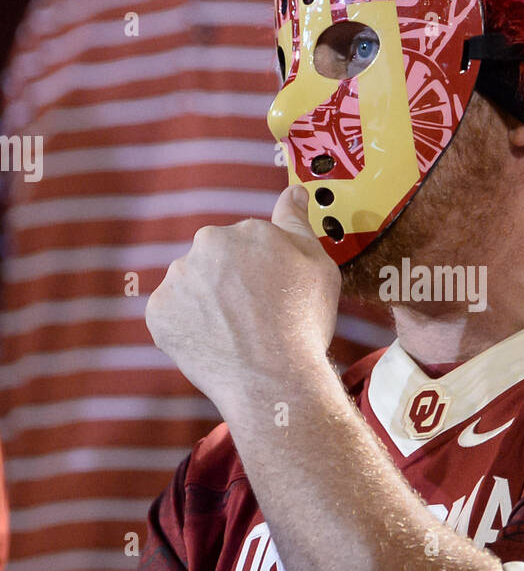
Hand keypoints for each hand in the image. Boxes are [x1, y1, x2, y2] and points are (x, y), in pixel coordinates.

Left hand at [145, 189, 340, 414]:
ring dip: (206, 304)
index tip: (274, 298)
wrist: (273, 378)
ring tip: (233, 335)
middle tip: (254, 318)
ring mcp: (177, 279)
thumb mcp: (318, 266)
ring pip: (192, 287)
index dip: (264, 274)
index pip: (250, 245)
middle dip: (230, 284)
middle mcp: (205, 244)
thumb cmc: (303, 322)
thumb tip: (293, 191)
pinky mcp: (158, 313)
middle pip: (216, 261)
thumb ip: (298, 223)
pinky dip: (187, 328)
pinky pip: (171, 315)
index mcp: (244, 230)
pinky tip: (213, 344)